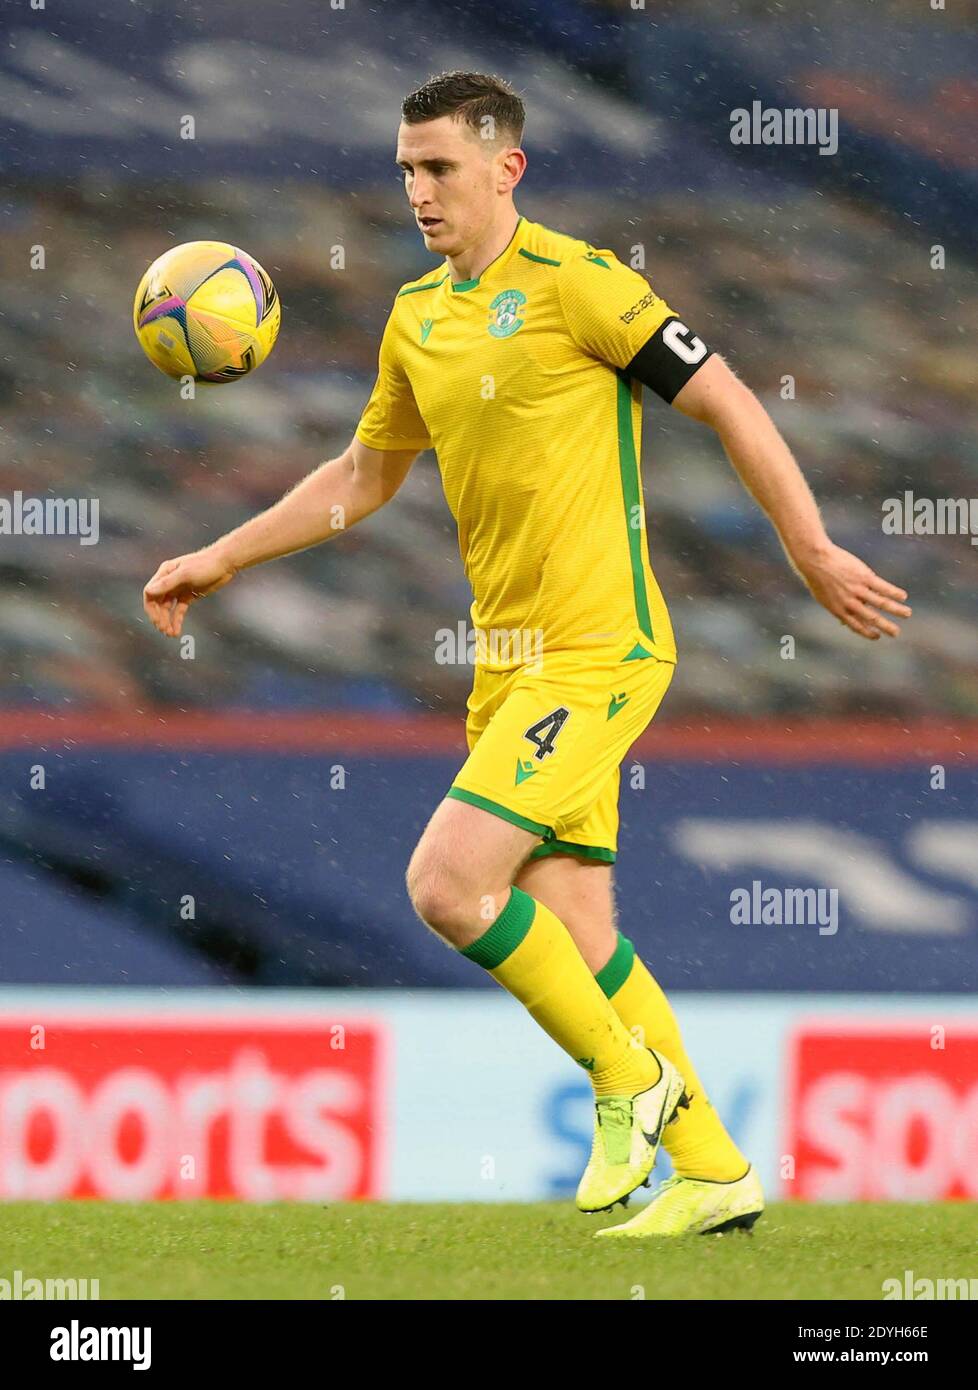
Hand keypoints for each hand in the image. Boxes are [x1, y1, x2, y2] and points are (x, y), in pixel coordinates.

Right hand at [143, 545, 236, 637]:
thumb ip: (167, 583)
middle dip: (159, 617)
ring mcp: (178, 589)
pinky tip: (177, 630)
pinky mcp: (188, 596)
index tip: (156, 620)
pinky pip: (179, 610)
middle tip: (163, 629)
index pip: (150, 592)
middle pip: (157, 602)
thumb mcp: (185, 574)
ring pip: (168, 608)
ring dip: (167, 621)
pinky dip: (177, 620)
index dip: (151, 608)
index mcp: (165, 573)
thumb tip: (149, 592)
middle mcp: (169, 582)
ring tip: (170, 634)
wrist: (224, 564)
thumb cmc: (204, 565)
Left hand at [795, 542, 910, 639]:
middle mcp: (850, 603)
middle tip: (896, 633)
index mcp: (839, 610)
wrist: (815, 559)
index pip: (856, 626)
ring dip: (896, 610)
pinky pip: (883, 587)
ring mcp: (858, 590)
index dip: (868, 632)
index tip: (878, 636)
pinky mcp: (864, 577)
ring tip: (907, 614)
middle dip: (886, 626)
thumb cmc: (818, 578)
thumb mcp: (823, 598)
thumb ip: (837, 610)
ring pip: (881, 603)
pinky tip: (903, 596)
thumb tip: (843, 623)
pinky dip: (894, 592)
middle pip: (872, 618)